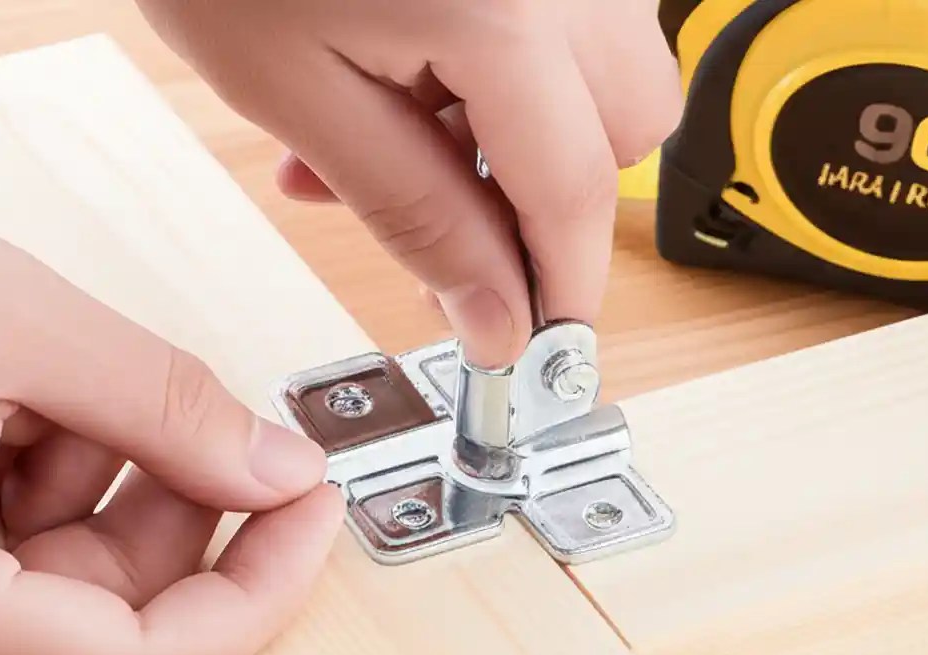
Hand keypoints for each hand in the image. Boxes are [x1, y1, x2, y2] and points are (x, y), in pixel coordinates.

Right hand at [0, 178, 343, 654]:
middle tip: (218, 416)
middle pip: (103, 609)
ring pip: (52, 564)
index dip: (258, 589)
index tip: (315, 512)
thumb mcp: (3, 322)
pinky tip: (17, 386)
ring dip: (103, 466)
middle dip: (178, 502)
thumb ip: (162, 404)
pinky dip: (39, 458)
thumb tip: (278, 465)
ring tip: (67, 370)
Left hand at [134, 0, 682, 367]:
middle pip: (628, 131)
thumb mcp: (299, 95)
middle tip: (455, 226)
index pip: (574, 193)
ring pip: (611, 73)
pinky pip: (574, 19)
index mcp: (503, 9)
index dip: (560, 288)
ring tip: (405, 132)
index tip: (535, 348)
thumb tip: (496, 316)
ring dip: (528, 134)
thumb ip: (416, 216)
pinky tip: (419, 72)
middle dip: (552, 200)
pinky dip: (515, 70)